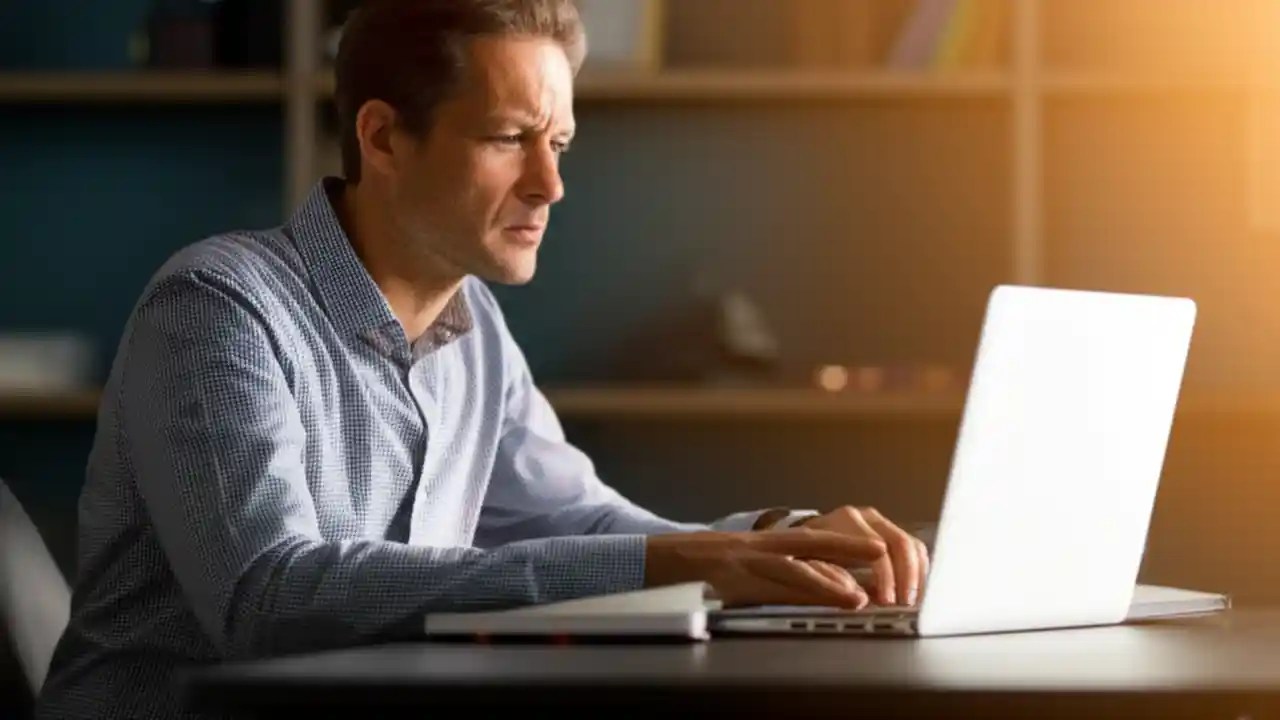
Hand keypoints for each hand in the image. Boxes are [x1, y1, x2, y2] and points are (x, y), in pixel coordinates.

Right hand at [644, 528, 884, 608]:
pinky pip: (767, 591)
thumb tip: (822, 581)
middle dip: (847, 548)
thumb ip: (780, 569)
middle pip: (811, 544)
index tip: (878, 546)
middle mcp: (760, 548)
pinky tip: (804, 609)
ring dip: (826, 582)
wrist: (666, 560)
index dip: (847, 542)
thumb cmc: (712, 566)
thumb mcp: (748, 560)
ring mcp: (747, 564)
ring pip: (793, 571)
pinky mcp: (732, 583)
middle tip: (880, 553)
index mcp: (767, 542)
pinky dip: (790, 599)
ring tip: (855, 596)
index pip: (814, 539)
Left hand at [794, 506, 928, 606]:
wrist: (801, 539)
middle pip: (899, 543)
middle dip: (905, 576)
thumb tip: (859, 597)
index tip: (888, 600)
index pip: (875, 546)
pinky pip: (915, 550)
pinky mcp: (891, 534)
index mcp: (845, 521)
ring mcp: (881, 523)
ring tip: (911, 601)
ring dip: (916, 576)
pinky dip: (919, 572)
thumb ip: (830, 578)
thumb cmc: (803, 554)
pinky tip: (915, 591)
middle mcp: (866, 517)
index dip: (884, 576)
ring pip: (911, 546)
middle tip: (904, 603)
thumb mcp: (807, 565)